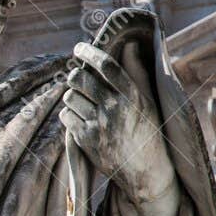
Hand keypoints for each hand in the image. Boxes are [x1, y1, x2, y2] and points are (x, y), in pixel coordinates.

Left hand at [61, 41, 174, 207]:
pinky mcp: (86, 140)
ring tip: (83, 102)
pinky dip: (70, 114)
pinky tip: (81, 118)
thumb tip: (130, 45)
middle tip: (78, 78)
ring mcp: (98, 125)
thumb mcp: (149, 101)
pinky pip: (66, 116)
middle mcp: (115, 108)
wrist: (145, 170)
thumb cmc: (148, 131)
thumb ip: (137, 73)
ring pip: (70, 97)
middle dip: (76, 75)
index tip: (79, 48)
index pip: (107, 66)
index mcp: (133, 96)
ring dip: (73, 96)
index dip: (90, 53)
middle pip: (80, 79)